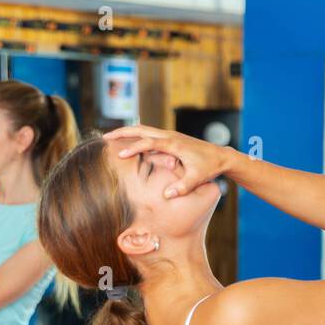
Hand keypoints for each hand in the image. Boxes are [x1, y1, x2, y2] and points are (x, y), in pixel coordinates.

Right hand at [104, 124, 230, 198]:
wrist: (220, 156)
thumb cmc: (209, 168)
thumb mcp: (197, 179)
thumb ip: (182, 187)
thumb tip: (167, 195)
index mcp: (174, 144)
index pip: (149, 143)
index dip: (134, 149)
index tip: (120, 155)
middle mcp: (170, 136)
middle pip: (141, 129)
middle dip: (122, 133)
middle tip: (104, 137)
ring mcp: (170, 135)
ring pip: (144, 129)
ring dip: (127, 132)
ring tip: (111, 138)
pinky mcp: (170, 138)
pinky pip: (149, 134)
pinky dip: (136, 135)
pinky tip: (128, 142)